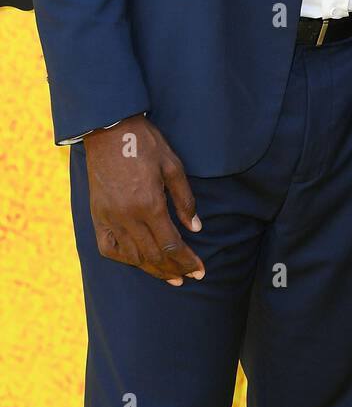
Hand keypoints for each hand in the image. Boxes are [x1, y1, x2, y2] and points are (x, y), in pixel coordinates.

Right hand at [84, 113, 204, 285]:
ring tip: (170, 276)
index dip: (188, 261)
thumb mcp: (173, 166)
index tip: (200, 271)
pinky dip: (124, 258)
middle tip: (190, 277)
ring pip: (133, 256)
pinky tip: (137, 262)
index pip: (172, 245)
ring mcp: (110, 218)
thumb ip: (185, 200)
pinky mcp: (97, 215)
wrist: (109, 129)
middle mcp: (128, 216)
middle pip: (154, 255)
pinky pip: (108, 247)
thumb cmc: (146, 144)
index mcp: (150, 204)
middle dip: (175, 269)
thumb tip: (196, 228)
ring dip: (153, 269)